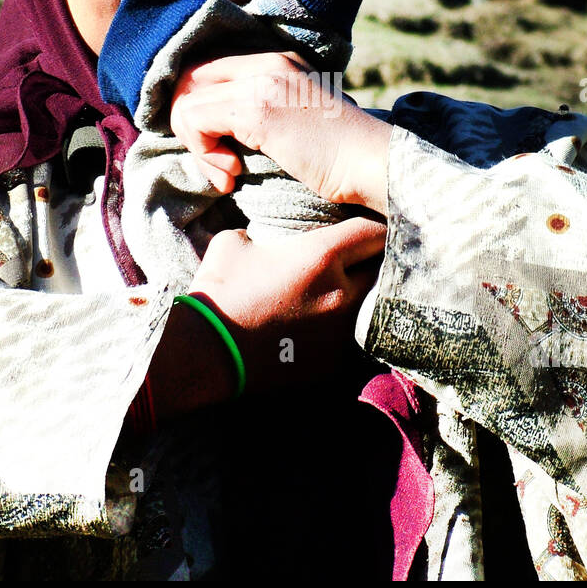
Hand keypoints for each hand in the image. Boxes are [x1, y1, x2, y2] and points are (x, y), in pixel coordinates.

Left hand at [169, 52, 391, 214]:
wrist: (371, 164)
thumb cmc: (338, 157)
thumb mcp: (295, 119)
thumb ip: (260, 111)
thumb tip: (211, 128)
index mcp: (277, 60)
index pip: (208, 69)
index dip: (198, 109)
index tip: (218, 149)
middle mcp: (266, 60)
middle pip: (190, 79)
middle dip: (189, 127)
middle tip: (217, 165)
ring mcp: (261, 81)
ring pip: (187, 103)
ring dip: (197, 147)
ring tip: (227, 174)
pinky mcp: (256, 108)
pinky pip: (196, 119)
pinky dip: (203, 153)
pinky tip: (232, 174)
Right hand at [182, 215, 387, 394]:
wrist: (205, 354)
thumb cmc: (219, 293)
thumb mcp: (234, 242)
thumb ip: (259, 231)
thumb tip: (260, 234)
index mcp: (322, 257)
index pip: (373, 231)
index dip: (375, 224)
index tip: (369, 225)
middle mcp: (342, 293)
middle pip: (381, 269)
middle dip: (372, 261)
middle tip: (358, 256)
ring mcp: (341, 332)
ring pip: (368, 305)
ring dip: (358, 296)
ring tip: (338, 292)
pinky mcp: (333, 362)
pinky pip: (349, 337)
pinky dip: (340, 328)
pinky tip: (320, 325)